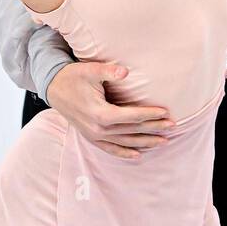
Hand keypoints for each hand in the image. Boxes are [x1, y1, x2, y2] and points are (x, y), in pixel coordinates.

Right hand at [44, 62, 174, 159]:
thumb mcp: (89, 70)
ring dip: (145, 142)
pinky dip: (124, 153)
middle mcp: (98, 129)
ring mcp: (94, 135)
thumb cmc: (72, 77)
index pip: (131, 117)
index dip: (149, 115)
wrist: (53, 89)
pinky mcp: (91, 137)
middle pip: (131, 131)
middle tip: (172, 126)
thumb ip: (107, 72)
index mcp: (99, 113)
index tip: (166, 112)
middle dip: (153, 128)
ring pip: (124, 143)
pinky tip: (138, 155)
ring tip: (163, 140)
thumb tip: (125, 72)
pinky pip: (110, 149)